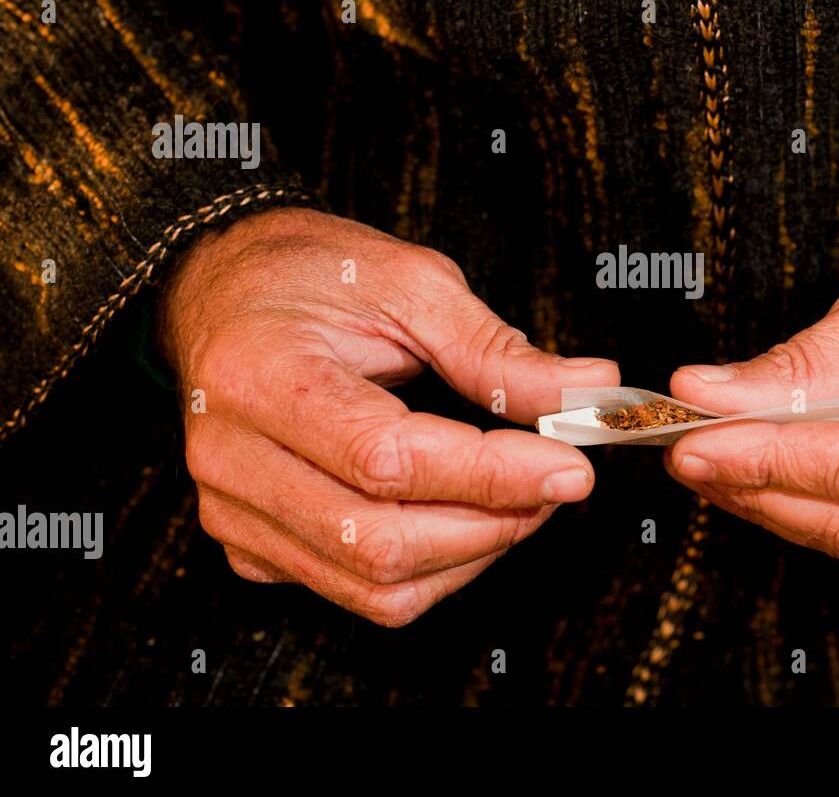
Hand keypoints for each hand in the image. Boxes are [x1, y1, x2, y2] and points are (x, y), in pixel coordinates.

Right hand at [160, 207, 618, 624]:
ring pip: (374, 586)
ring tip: (519, 498)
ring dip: (471, 554)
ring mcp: (232, 510)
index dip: (492, 474)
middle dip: (494, 523)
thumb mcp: (411, 283)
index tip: (571, 465)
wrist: (222, 290)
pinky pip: (354, 591)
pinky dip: (430, 570)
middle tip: (556, 482)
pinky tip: (461, 517)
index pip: (387, 459)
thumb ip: (497, 350)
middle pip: (381, 541)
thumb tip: (588, 390)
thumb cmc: (311, 275)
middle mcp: (231, 457)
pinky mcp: (248, 543)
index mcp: (261, 375)